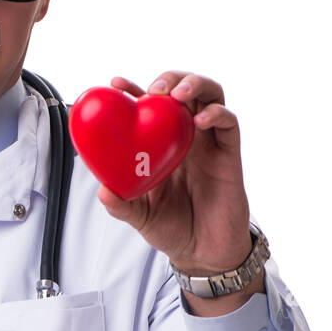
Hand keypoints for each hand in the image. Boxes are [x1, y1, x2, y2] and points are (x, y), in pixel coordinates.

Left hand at [96, 72, 252, 274]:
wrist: (204, 252)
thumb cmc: (172, 228)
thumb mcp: (139, 217)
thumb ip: (120, 205)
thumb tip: (102, 191)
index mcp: (161, 144)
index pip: (148, 107)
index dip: (133, 90)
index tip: (115, 83)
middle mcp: (185, 136)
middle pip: (183, 90)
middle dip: (170, 78)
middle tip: (155, 88)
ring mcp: (209, 142)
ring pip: (209, 96)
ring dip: (194, 85)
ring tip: (176, 94)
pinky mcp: (229, 154)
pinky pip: (228, 123)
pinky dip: (216, 114)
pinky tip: (199, 120)